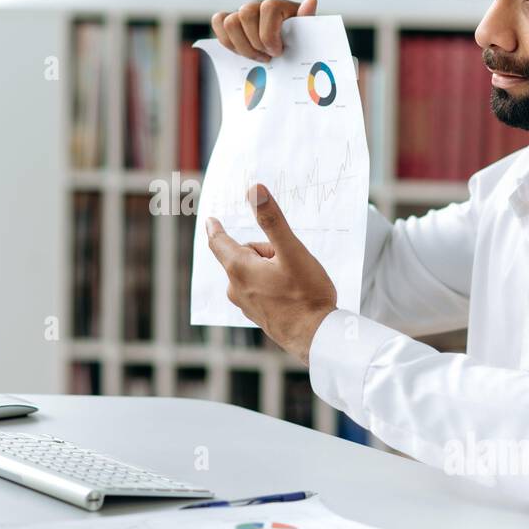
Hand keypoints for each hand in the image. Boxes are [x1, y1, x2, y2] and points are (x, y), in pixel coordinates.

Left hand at [206, 183, 336, 365]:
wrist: (317, 338)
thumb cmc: (306, 295)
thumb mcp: (292, 250)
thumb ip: (272, 219)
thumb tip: (254, 190)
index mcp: (239, 269)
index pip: (219, 243)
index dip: (216, 228)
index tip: (210, 220)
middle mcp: (236, 288)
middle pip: (245, 255)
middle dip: (266, 251)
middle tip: (291, 263)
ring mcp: (245, 305)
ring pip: (254, 273)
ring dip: (271, 269)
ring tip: (295, 282)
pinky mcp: (257, 316)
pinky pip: (260, 289)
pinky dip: (273, 286)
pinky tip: (293, 296)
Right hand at [210, 0, 317, 61]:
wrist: (285, 50)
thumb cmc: (296, 42)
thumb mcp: (305, 34)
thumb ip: (307, 19)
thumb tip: (311, 0)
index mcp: (278, 5)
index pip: (268, 7)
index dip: (269, 34)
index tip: (277, 52)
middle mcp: (257, 5)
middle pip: (245, 15)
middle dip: (255, 42)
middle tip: (268, 58)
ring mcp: (242, 13)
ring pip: (229, 22)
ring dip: (241, 45)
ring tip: (256, 57)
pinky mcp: (230, 22)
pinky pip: (218, 21)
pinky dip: (226, 39)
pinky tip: (240, 52)